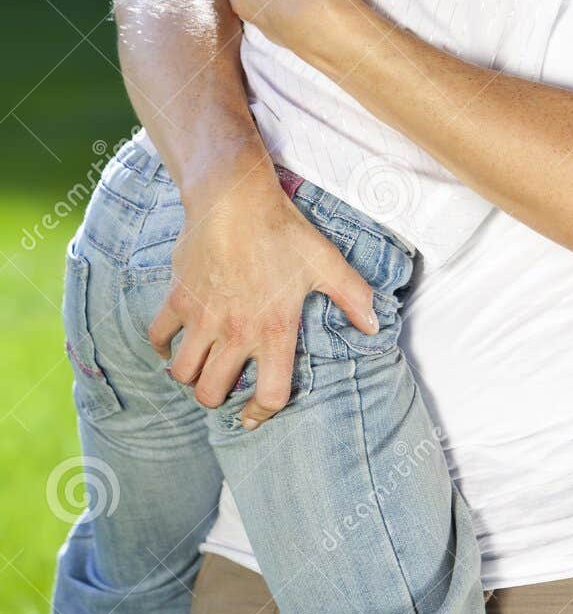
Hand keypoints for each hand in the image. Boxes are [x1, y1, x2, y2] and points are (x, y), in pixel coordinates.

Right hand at [148, 168, 379, 427]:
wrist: (234, 199)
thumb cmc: (283, 230)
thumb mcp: (326, 262)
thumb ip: (352, 296)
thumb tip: (373, 326)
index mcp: (273, 330)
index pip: (269, 394)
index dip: (263, 413)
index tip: (255, 414)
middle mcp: (234, 332)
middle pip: (212, 393)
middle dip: (218, 398)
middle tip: (225, 386)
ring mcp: (201, 318)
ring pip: (183, 374)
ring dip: (190, 377)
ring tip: (202, 367)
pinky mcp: (177, 299)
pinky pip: (158, 337)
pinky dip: (162, 346)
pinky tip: (175, 342)